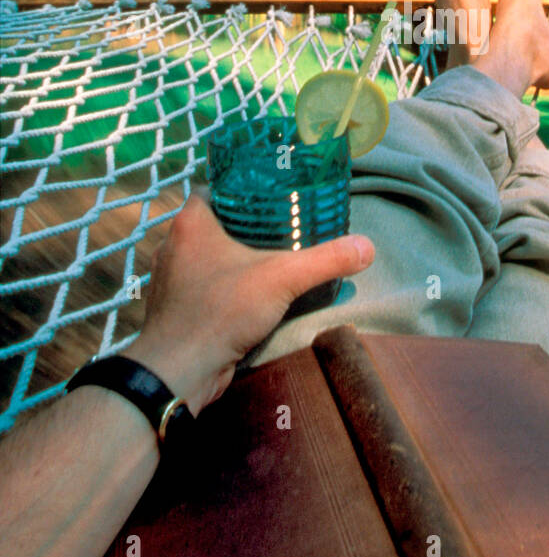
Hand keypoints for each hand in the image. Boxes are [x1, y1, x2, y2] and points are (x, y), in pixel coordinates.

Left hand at [123, 193, 374, 414]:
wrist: (178, 371)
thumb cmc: (221, 311)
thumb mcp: (282, 278)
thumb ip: (325, 260)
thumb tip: (368, 247)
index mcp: (191, 221)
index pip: (217, 186)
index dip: (245, 186)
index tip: (276, 192)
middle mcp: (175, 243)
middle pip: (217, 219)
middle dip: (248, 222)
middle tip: (284, 224)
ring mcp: (172, 277)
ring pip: (209, 252)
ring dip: (236, 254)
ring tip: (272, 255)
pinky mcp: (175, 305)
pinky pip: (204, 281)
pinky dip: (225, 281)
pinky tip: (250, 290)